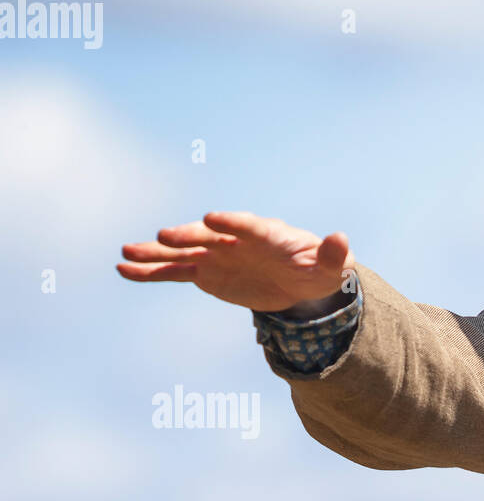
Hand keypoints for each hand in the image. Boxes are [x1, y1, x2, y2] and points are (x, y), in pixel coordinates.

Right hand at [117, 212, 355, 311]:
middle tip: (164, 237)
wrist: (298, 281)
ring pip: (182, 253)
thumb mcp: (331, 267)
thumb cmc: (317, 269)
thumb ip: (333, 255)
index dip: (231, 223)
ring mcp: (215, 254)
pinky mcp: (203, 272)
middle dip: (188, 236)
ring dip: (155, 252)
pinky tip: (125, 269)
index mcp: (265, 233)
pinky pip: (173, 272)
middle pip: (208, 237)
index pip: (247, 225)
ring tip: (127, 252)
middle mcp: (234, 239)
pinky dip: (150, 271)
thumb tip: (341, 240)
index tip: (213, 219)